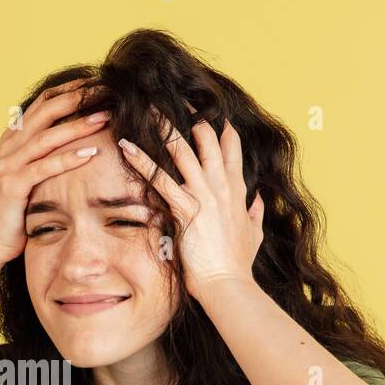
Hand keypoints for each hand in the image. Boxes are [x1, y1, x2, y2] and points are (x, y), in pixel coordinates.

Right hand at [0, 78, 110, 264]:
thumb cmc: (16, 210)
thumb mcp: (30, 175)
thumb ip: (44, 155)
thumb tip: (76, 139)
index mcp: (13, 139)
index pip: (42, 104)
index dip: (68, 90)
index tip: (95, 82)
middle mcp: (9, 146)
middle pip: (45, 112)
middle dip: (76, 99)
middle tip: (104, 90)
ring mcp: (9, 164)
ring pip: (46, 137)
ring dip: (77, 126)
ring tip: (104, 117)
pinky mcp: (13, 185)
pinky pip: (44, 167)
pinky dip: (68, 159)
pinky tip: (90, 153)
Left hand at [117, 107, 264, 297]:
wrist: (228, 284)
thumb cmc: (237, 264)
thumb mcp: (254, 234)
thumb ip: (254, 213)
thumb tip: (257, 200)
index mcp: (236, 190)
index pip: (230, 147)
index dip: (219, 127)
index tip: (209, 113)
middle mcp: (221, 185)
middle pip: (206, 139)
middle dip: (190, 117)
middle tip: (174, 100)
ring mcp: (204, 194)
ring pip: (182, 150)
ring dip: (163, 128)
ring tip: (147, 110)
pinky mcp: (185, 208)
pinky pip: (160, 178)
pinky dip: (141, 161)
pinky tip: (126, 147)